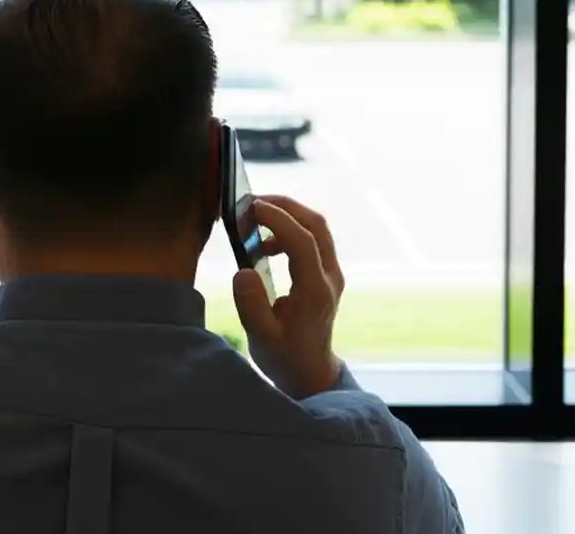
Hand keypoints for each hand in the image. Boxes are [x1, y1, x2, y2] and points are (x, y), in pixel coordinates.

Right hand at [231, 195, 343, 398]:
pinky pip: (313, 239)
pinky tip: (266, 245)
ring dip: (288, 215)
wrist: (309, 372)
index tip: (251, 207)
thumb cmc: (284, 357)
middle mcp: (329, 278)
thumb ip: (251, 304)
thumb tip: (243, 270)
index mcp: (315, 291)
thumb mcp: (261, 337)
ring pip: (317, 229)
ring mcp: (330, 274)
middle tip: (253, 202)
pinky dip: (290, 230)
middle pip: (317, 225)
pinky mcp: (324, 274)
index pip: (303, 242)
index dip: (278, 219)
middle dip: (286, 206)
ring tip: (255, 220)